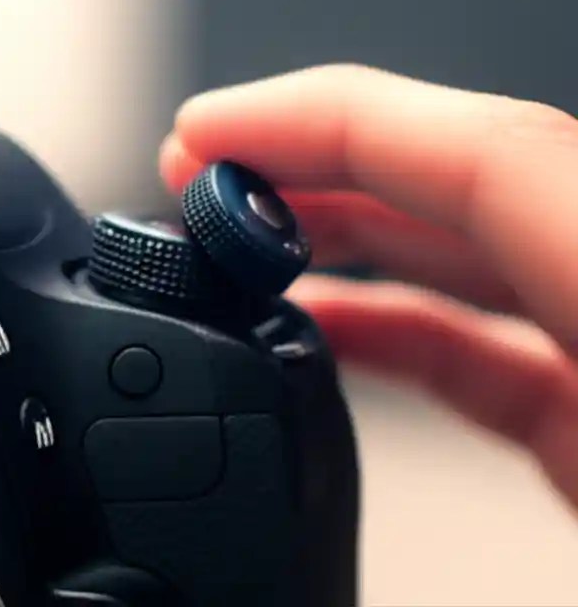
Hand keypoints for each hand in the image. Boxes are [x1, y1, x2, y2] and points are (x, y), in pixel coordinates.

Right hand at [159, 64, 577, 512]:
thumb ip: (427, 602)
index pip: (491, 159)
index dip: (328, 122)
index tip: (197, 139)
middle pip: (462, 180)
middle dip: (309, 162)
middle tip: (191, 178)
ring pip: (470, 251)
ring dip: (339, 232)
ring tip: (233, 245)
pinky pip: (482, 340)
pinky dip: (387, 322)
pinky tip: (314, 334)